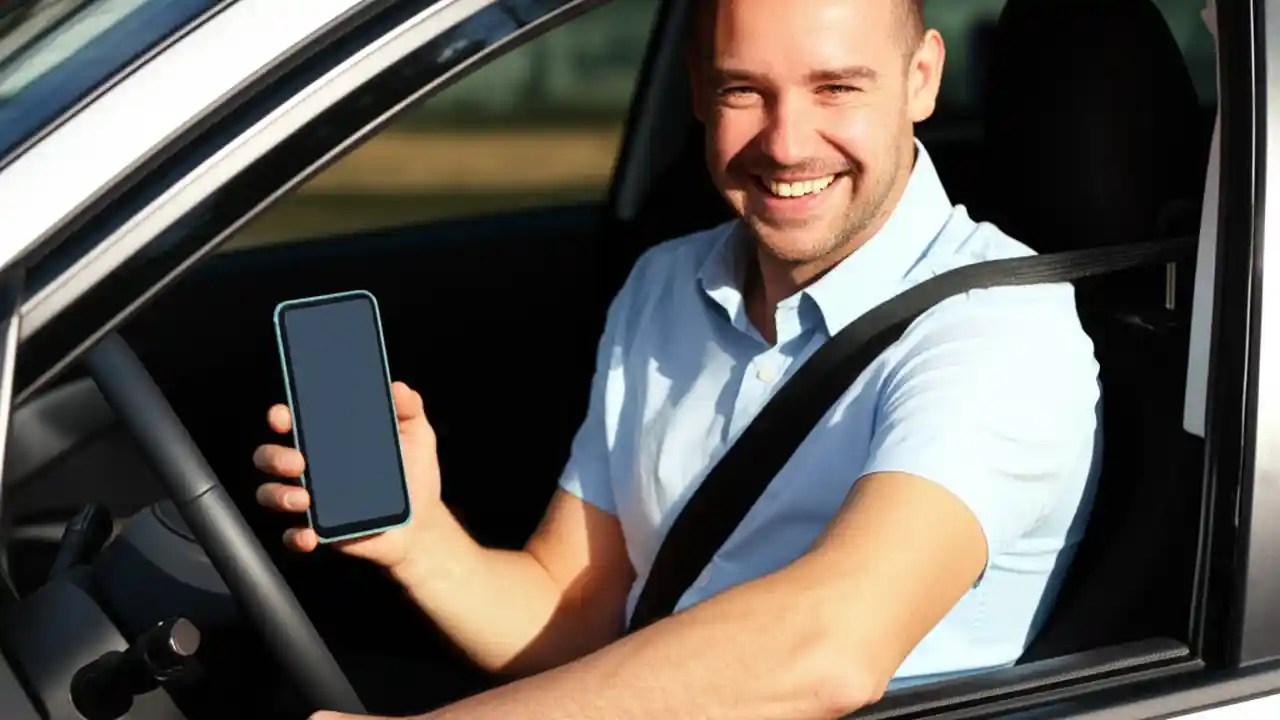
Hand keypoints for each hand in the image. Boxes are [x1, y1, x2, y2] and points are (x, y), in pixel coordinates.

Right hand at [253, 381, 441, 573]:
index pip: (292, 421)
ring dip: (278, 494)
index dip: (279, 416)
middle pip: (270, 456)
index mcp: (328, 439)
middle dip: (275, 456)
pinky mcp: (317, 531)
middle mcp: (311, 467)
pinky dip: (295, 536)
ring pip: (270, 493)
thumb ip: (409, 408)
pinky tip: (310, 535)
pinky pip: (291, 535)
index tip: (283, 416)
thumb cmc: (413, 473)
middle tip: (299, 462)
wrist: (422, 523)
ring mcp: (310, 500)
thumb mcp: (417, 435)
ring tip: (303, 500)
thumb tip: (397, 386)